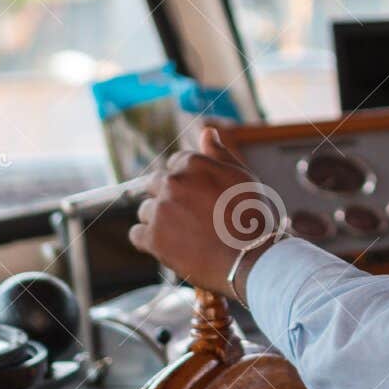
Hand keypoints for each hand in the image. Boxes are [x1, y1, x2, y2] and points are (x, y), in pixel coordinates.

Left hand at [129, 127, 281, 299]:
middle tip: (189, 217)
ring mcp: (160, 210)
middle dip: (168, 197)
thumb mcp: (241, 177)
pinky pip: (137, 234)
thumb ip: (219, 154)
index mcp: (192, 163)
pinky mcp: (153, 238)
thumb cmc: (251, 216)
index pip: (175, 164)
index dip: (187, 182)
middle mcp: (172, 182)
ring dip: (158, 219)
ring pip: (145, 210)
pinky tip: (168, 246)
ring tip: (183, 235)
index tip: (198, 198)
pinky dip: (148, 240)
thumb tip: (206, 131)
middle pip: (155, 184)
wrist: (252, 258)